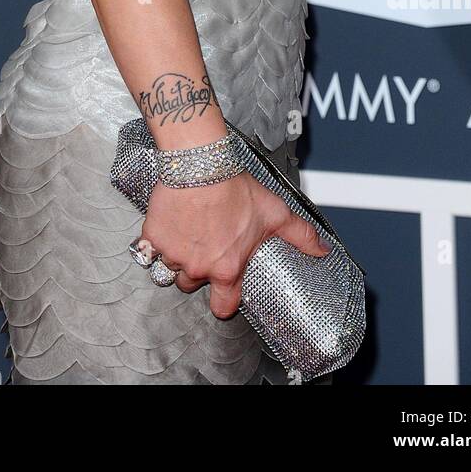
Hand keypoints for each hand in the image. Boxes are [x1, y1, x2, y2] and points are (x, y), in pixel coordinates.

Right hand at [141, 170, 330, 318]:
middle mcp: (199, 267)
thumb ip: (299, 236)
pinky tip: (169, 222)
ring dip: (176, 255)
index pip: (223, 307)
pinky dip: (156, 238)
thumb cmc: (234, 188)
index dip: (224, 299)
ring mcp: (173, 254)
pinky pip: (149, 248)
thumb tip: (321, 251)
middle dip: (196, 270)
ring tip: (186, 233)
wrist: (201, 164)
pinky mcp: (153, 237)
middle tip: (202, 247)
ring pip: (169, 267)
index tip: (223, 288)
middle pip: (191, 285)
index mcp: (227, 269)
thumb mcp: (274, 212)